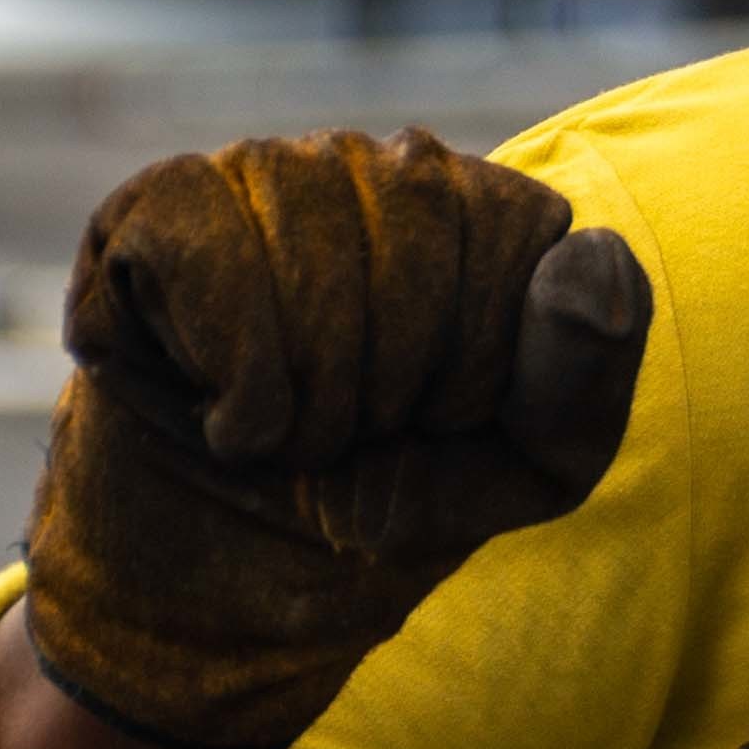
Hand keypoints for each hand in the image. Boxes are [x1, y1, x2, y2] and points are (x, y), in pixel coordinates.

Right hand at [12, 129, 647, 748]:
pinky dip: (231, 365)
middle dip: (396, 381)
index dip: (481, 360)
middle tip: (358, 436)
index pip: (516, 226)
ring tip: (292, 430)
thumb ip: (584, 370)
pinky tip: (225, 412)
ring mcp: (260, 175)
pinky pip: (208, 246)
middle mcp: (373, 166)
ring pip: (309, 241)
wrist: (236, 581)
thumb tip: (594, 247)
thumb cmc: (390, 499)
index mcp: (481, 207)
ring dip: (309, 389)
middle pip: (418, 225)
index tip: (441, 421)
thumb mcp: (528, 466)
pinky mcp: (154, 211)